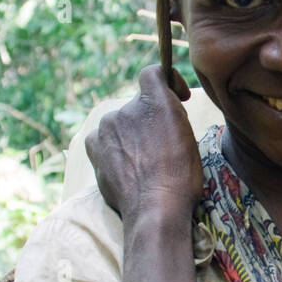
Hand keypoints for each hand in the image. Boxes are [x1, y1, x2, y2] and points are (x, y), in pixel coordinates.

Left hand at [85, 65, 204, 224]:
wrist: (155, 209)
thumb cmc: (181, 177)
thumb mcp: (189, 137)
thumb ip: (171, 114)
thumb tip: (164, 108)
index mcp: (154, 101)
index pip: (153, 72)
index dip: (166, 80)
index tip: (177, 96)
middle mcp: (126, 108)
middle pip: (137, 104)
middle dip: (149, 118)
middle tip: (162, 144)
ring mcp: (106, 128)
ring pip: (120, 123)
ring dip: (131, 134)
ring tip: (144, 161)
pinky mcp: (93, 147)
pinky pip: (102, 139)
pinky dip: (113, 148)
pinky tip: (127, 166)